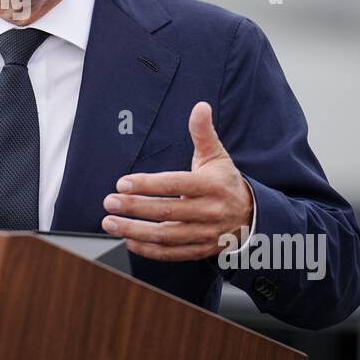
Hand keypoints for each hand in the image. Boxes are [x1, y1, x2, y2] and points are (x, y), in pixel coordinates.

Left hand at [100, 101, 253, 261]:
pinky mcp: (200, 250)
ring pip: (167, 235)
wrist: (251, 215)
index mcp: (212, 186)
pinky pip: (172, 253)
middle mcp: (209, 211)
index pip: (175, 184)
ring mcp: (205, 234)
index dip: (148, 184)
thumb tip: (200, 106)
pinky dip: (149, 250)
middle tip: (109, 202)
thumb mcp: (217, 155)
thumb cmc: (225, 181)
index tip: (122, 183)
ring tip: (110, 223)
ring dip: (135, 231)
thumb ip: (203, 132)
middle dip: (134, 207)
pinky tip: (129, 241)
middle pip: (167, 211)